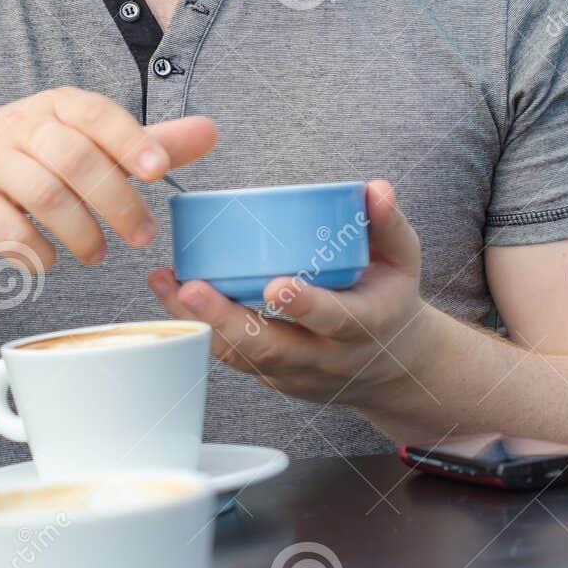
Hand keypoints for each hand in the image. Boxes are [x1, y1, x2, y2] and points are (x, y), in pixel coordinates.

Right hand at [0, 86, 216, 270]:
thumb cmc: (26, 156)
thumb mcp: (83, 141)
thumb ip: (144, 141)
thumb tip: (210, 131)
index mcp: (56, 107)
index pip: (97, 114)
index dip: (129, 139)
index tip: (158, 169)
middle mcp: (21, 126)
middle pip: (75, 159)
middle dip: (115, 201)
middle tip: (142, 236)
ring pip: (44, 195)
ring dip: (80, 232)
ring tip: (97, 255)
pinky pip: (4, 229)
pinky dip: (33, 251)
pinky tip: (48, 261)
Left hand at [147, 180, 438, 408]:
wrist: (392, 369)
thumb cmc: (390, 300)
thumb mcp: (402, 262)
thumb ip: (387, 224)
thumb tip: (374, 188)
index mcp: (364, 326)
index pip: (334, 320)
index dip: (306, 305)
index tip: (276, 285)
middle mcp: (327, 357)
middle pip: (271, 347)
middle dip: (227, 319)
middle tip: (193, 288)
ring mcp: (296, 374)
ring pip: (242, 356)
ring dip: (199, 322)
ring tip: (165, 283)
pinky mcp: (273, 379)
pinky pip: (233, 358)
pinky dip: (200, 329)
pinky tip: (172, 296)